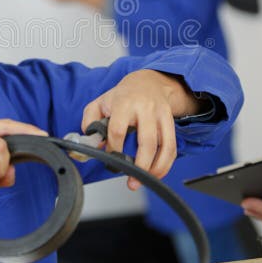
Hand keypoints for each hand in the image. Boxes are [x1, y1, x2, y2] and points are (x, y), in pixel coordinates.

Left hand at [81, 70, 199, 190]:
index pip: (118, 130)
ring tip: (143, 180)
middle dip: (139, 165)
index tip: (110, 156)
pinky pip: (172, 147)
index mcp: (124, 103)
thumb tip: (94, 143)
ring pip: (164, 146)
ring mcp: (160, 116)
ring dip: (155, 168)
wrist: (148, 82)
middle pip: (146, 142)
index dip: (113, 148)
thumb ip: (89, 122)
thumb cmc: (122, 96)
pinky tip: (156, 173)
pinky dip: (166, 164)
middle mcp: (145, 109)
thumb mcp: (99, 103)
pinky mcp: (170, 123)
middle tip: (130, 178)